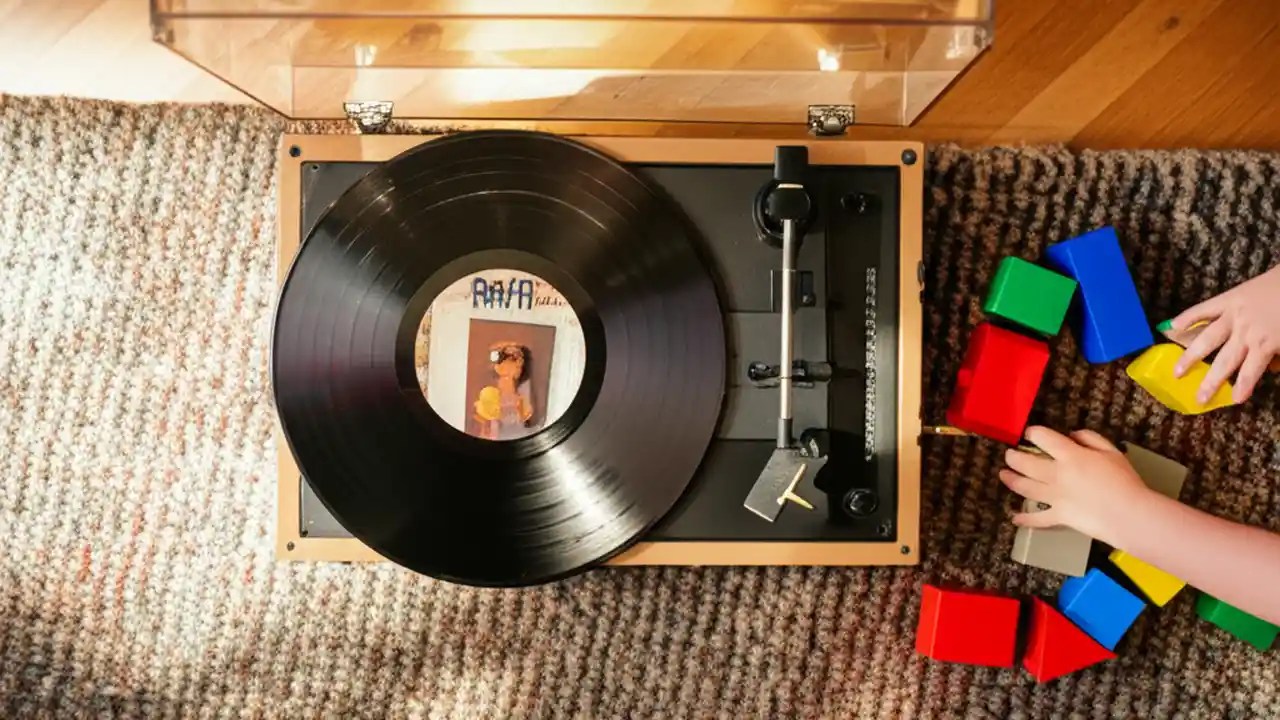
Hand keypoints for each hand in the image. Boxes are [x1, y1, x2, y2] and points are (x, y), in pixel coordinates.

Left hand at [999, 426, 1152, 543]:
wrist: (1129, 514)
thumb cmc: (1124, 480)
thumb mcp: (1112, 451)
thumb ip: (1090, 439)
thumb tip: (1072, 436)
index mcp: (1070, 456)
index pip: (1043, 438)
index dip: (1033, 433)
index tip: (1030, 433)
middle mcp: (1056, 475)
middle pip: (1026, 463)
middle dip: (1014, 457)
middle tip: (1009, 455)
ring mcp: (1055, 497)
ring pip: (1025, 488)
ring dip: (1011, 480)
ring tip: (1003, 475)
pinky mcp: (1058, 516)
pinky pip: (1037, 518)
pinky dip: (1025, 519)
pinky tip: (1014, 518)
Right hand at [1171, 264, 1279, 403]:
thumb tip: (1271, 367)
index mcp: (1265, 343)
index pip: (1251, 371)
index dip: (1243, 386)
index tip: (1235, 400)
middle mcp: (1244, 333)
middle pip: (1225, 361)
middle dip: (1211, 382)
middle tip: (1199, 398)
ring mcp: (1232, 315)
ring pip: (1207, 339)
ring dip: (1191, 356)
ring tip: (1177, 371)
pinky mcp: (1226, 299)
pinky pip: (1204, 309)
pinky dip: (1187, 317)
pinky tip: (1172, 326)